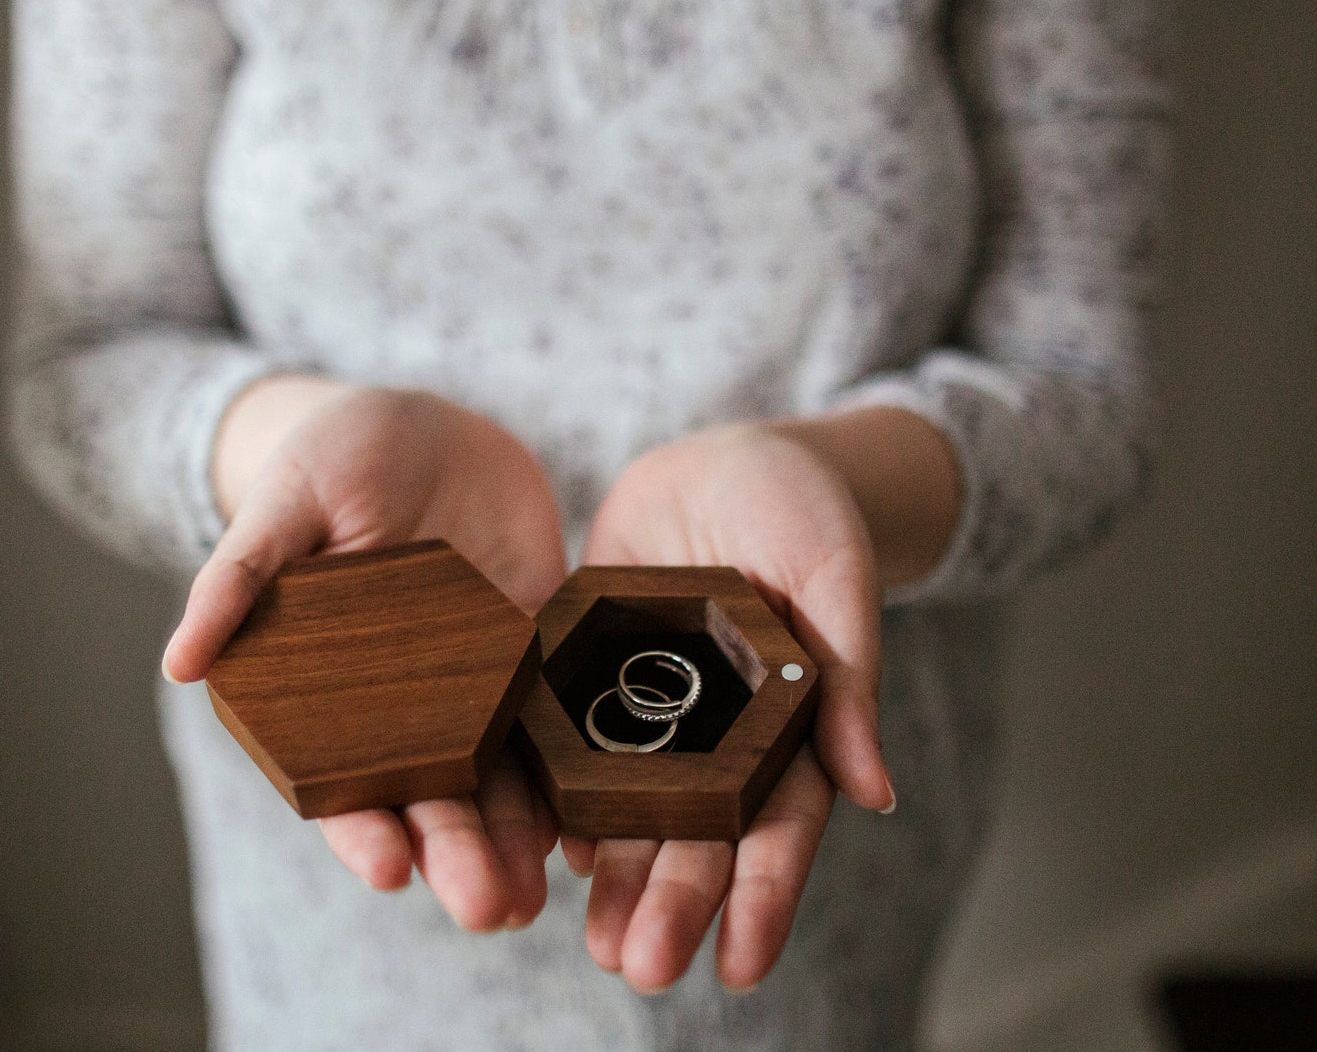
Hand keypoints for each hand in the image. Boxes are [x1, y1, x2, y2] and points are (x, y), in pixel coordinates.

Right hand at [163, 378, 567, 930]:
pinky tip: (596, 816)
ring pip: (497, 776)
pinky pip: (554, 718)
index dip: (359, 825)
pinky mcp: (532, 652)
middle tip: (488, 910)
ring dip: (517, 837)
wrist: (425, 422)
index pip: (338, 775)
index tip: (388, 868)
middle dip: (456, 852)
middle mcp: (403, 703)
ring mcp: (474, 682)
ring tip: (538, 894)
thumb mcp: (284, 505)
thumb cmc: (330, 457)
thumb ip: (238, 581)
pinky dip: (572, 770)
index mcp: (328, 688)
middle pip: (430, 793)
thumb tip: (178, 664)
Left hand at [561, 408, 958, 990]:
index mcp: (785, 726)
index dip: (764, 899)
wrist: (723, 455)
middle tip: (640, 966)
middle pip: (694, 836)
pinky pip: (570, 744)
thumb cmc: (802, 510)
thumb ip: (848, 679)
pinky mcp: (589, 673)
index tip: (741, 967)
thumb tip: (876, 794)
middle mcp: (715, 735)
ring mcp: (651, 709)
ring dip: (614, 877)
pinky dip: (560, 798)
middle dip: (671, 902)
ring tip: (593, 942)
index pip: (778, 827)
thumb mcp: (834, 577)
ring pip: (630, 809)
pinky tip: (546, 847)